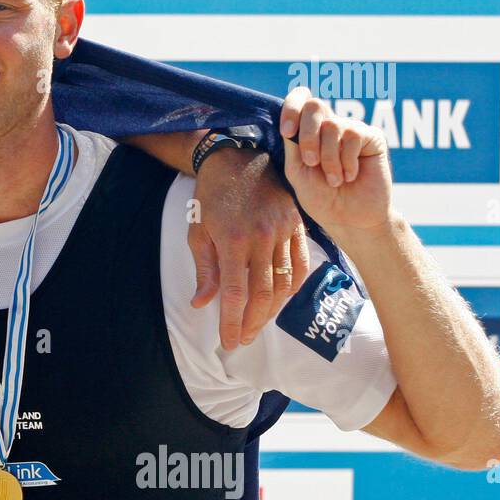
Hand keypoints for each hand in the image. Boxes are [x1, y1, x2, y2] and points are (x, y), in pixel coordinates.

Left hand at [189, 146, 309, 350]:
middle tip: (243, 339)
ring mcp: (283, 231)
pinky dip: (293, 287)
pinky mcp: (297, 225)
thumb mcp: (198, 231)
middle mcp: (261, 238)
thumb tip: (202, 304)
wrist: (238, 157)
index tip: (228, 341)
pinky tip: (282, 300)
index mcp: (233, 241)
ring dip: (272, 311)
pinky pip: (302, 264)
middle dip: (253, 323)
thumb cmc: (212, 196)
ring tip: (259, 325)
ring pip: (285, 283)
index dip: (233, 322)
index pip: (236, 294)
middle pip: (263, 295)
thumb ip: (204, 270)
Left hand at [279, 88, 393, 243]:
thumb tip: (294, 118)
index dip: (291, 108)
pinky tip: (351, 175)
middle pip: (315, 105)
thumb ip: (293, 143)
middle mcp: (330, 125)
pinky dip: (347, 161)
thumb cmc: (321, 198)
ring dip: (329, 158)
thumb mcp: (298, 171)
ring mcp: (351, 129)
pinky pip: (353, 135)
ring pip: (332, 125)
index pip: (300, 100)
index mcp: (308, 130)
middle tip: (311, 162)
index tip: (288, 132)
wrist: (350, 219)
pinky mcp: (372, 137)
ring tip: (334, 179)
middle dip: (308, 136)